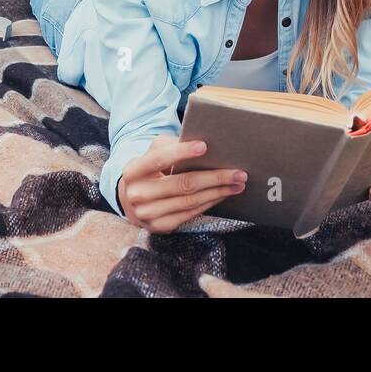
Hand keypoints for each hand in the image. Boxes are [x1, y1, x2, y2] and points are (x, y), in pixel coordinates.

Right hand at [117, 135, 245, 233]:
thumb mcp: (154, 152)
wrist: (132, 199)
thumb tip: (205, 144)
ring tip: (237, 184)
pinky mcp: (159, 227)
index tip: (204, 146)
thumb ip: (172, 145)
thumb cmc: (150, 169)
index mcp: (133, 170)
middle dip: (215, 177)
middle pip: (182, 184)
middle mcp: (137, 194)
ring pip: (190, 201)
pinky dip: (209, 203)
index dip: (182, 152)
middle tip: (239, 172)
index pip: (159, 159)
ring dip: (218, 192)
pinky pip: (190, 214)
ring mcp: (147, 213)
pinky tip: (222, 195)